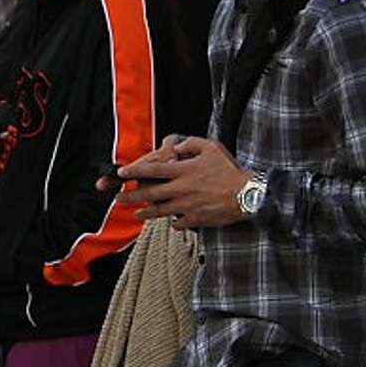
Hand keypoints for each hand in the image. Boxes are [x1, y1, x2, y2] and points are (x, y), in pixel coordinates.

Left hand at [110, 136, 250, 228]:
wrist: (247, 194)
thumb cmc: (229, 170)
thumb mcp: (211, 148)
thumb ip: (191, 143)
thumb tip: (176, 145)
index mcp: (183, 171)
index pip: (152, 170)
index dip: (134, 172)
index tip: (121, 174)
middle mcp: (181, 189)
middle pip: (149, 193)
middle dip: (131, 196)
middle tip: (118, 198)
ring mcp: (187, 206)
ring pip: (159, 211)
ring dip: (145, 212)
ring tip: (137, 213)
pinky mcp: (195, 219)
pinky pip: (178, 223)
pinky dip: (172, 223)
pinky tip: (169, 221)